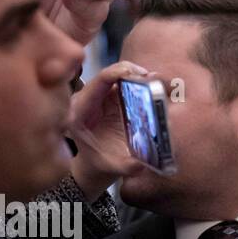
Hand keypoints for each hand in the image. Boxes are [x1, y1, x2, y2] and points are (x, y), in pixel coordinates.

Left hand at [66, 61, 152, 198]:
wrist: (93, 162)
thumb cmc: (99, 162)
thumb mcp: (112, 166)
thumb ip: (125, 167)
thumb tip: (142, 164)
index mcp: (80, 112)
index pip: (99, 82)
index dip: (120, 72)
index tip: (142, 75)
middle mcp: (86, 99)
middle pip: (110, 73)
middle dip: (134, 71)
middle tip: (155, 80)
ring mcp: (98, 95)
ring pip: (118, 74)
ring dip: (139, 76)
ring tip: (158, 84)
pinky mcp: (109, 95)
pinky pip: (124, 80)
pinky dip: (140, 80)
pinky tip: (153, 87)